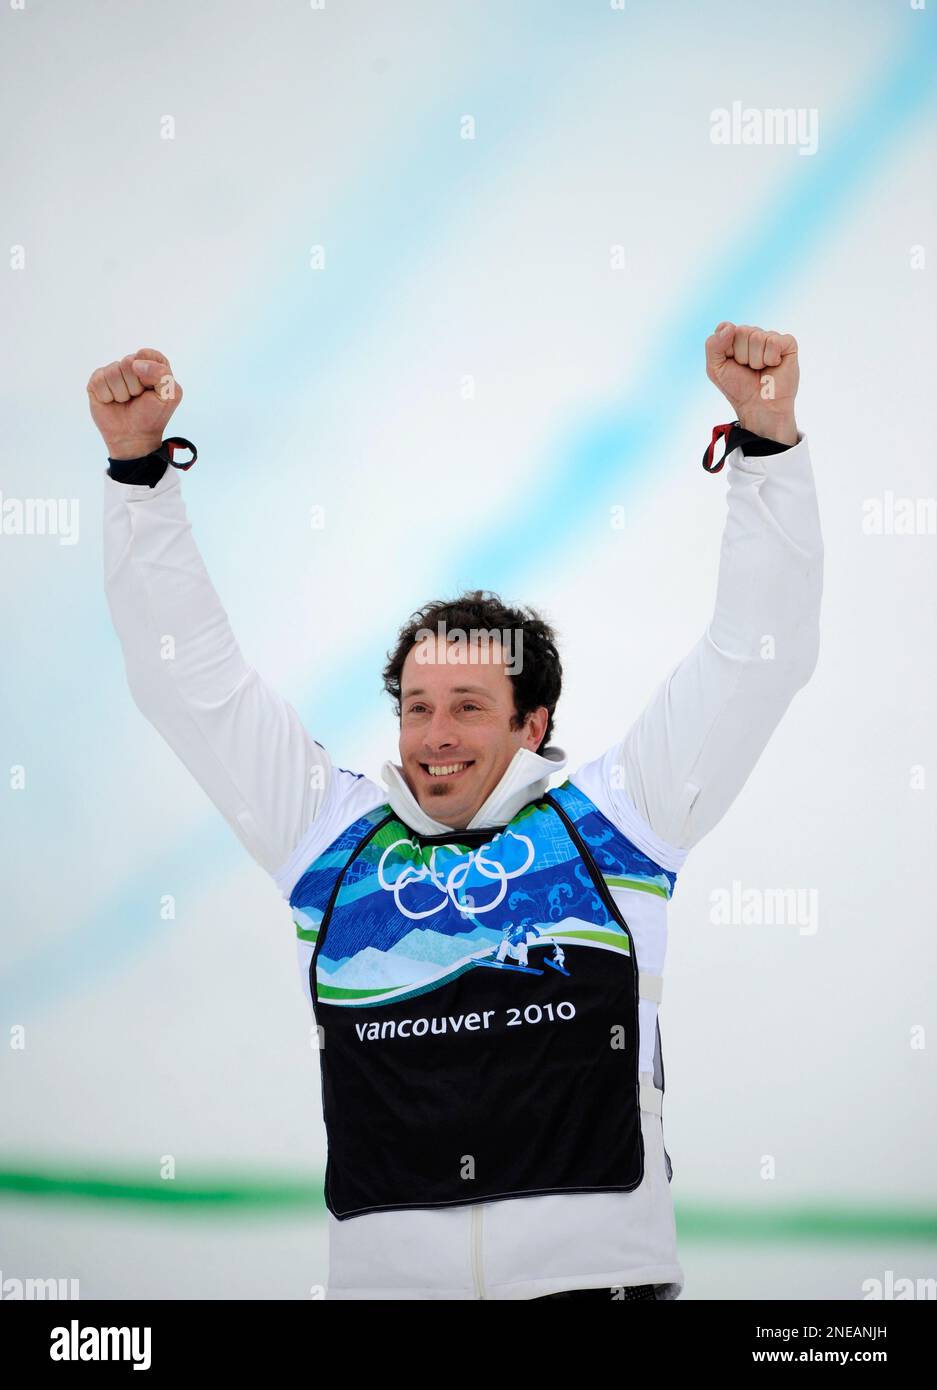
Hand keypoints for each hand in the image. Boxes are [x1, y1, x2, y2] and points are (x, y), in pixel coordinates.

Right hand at [86, 348, 182, 458]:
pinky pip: (100, 380)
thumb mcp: (169, 396)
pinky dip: (108, 396)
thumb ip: (162, 374)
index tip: (151, 388)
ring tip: (125, 401)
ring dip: (122, 393)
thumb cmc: (152, 416)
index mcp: (151, 366)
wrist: (134, 437)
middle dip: (135, 385)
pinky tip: (112, 402)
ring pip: (114, 371)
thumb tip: (135, 364)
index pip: (148, 354)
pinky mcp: (97, 382)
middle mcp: (131, 366)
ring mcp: (113, 373)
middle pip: (129, 362)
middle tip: (137, 398)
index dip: (150, 372)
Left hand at [705, 322, 798, 444]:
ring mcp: (771, 338)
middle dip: (741, 355)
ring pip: (757, 337)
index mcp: (735, 337)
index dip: (726, 349)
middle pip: (741, 331)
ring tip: (760, 370)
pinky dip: (770, 359)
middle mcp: (753, 334)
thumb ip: (713, 345)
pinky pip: (774, 342)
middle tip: (748, 369)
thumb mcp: (715, 368)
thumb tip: (730, 327)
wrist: (758, 406)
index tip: (731, 364)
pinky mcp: (787, 344)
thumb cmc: (738, 388)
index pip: (725, 328)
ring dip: (755, 360)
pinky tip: (773, 366)